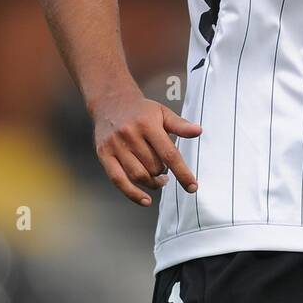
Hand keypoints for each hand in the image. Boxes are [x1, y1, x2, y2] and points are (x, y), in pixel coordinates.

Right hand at [92, 86, 201, 206]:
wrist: (110, 101)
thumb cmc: (141, 110)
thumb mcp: (162, 113)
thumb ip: (180, 125)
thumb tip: (198, 131)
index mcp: (147, 124)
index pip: (169, 154)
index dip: (182, 173)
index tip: (192, 186)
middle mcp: (130, 135)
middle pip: (153, 166)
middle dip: (163, 173)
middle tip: (164, 171)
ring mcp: (115, 146)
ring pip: (138, 175)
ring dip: (152, 183)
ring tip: (158, 179)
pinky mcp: (104, 155)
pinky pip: (118, 180)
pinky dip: (133, 193)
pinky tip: (145, 200)